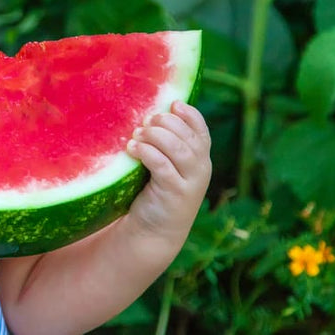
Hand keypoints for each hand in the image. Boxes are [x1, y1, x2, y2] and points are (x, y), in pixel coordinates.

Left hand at [124, 101, 211, 237]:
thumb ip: (165, 144)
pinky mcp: (175, 195)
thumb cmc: (155, 192)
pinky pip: (163, 166)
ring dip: (156, 136)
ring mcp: (190, 183)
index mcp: (200, 159)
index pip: (202, 130)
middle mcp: (201, 169)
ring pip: (179, 150)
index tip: (173, 104)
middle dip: (167, 123)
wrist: (153, 231)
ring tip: (137, 134)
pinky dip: (147, 153)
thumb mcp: (165, 166)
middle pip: (189, 137)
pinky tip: (132, 148)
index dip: (190, 114)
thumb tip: (148, 114)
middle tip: (146, 121)